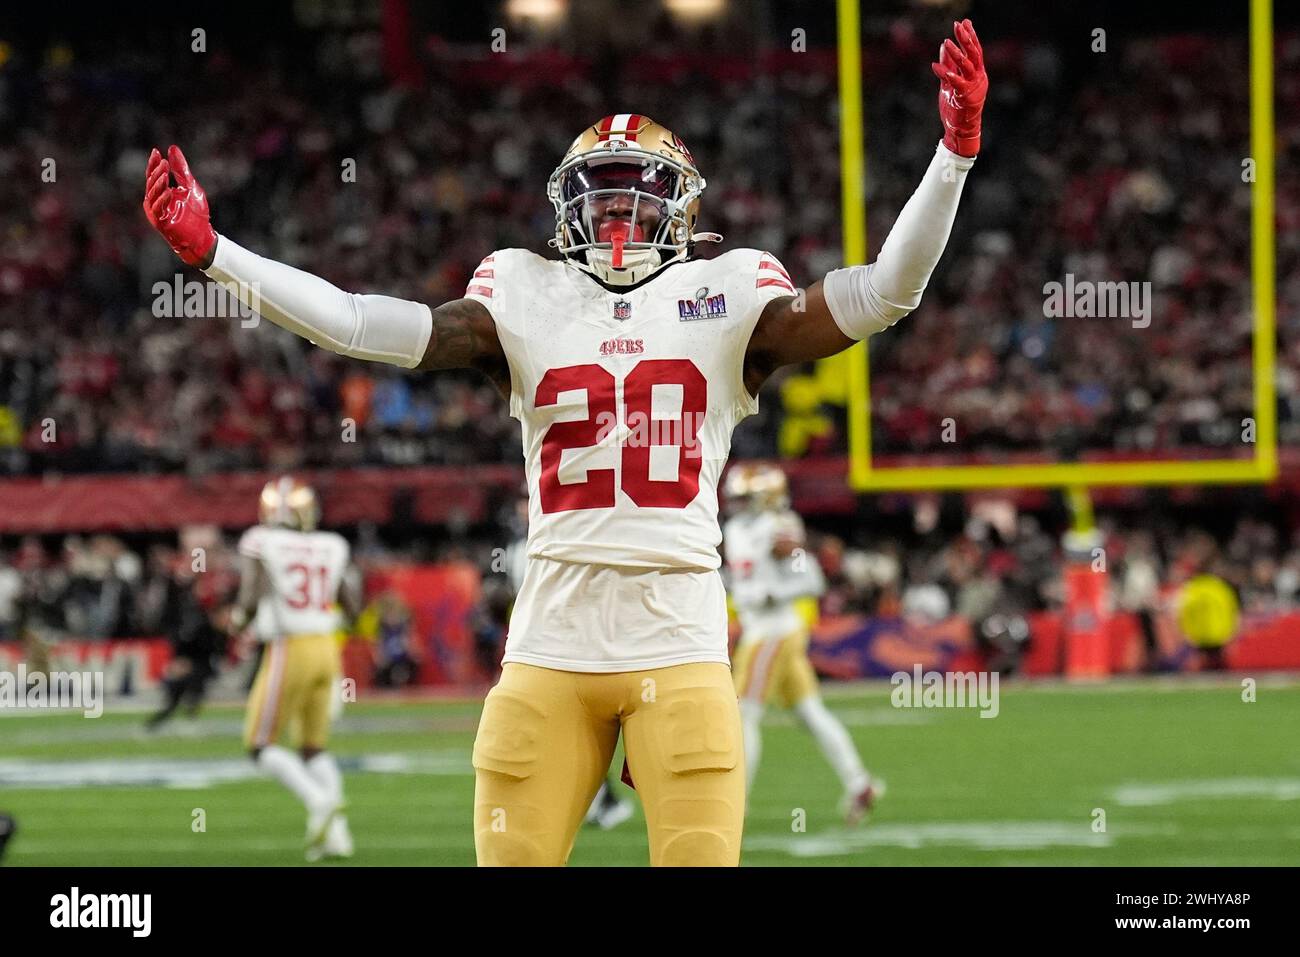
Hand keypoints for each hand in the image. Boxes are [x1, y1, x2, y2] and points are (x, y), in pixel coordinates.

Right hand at [143, 145, 216, 267]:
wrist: (202, 236)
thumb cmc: (196, 213)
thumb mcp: (189, 186)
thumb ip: (180, 169)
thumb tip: (172, 148)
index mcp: (160, 192)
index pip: (153, 175)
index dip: (153, 163)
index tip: (156, 151)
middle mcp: (154, 201)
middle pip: (151, 183)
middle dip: (156, 172)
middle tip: (163, 161)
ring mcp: (156, 212)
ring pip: (152, 195)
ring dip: (158, 184)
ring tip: (164, 174)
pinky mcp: (160, 222)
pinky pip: (158, 209)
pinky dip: (162, 200)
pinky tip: (168, 191)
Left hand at [931, 19, 986, 157]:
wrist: (960, 130)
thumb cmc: (955, 107)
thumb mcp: (949, 82)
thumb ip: (948, 65)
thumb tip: (944, 46)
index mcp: (977, 74)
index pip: (975, 51)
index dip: (970, 36)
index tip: (964, 22)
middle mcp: (979, 78)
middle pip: (974, 54)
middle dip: (966, 39)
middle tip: (958, 26)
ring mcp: (974, 88)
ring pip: (967, 66)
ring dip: (956, 54)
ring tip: (947, 42)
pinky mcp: (966, 98)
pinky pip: (957, 83)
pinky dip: (948, 75)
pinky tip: (937, 67)